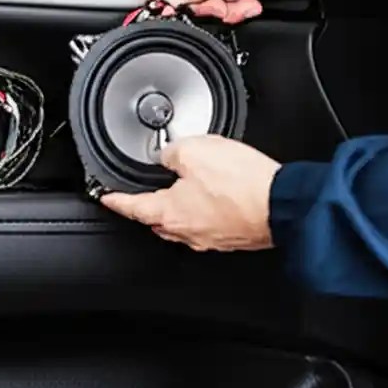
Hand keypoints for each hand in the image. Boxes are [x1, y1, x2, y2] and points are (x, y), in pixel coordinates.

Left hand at [100, 135, 281, 250]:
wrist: (282, 203)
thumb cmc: (243, 185)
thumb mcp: (195, 150)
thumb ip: (172, 151)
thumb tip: (167, 155)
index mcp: (169, 213)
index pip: (131, 207)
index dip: (115, 199)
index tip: (106, 197)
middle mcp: (187, 232)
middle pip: (156, 219)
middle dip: (148, 205)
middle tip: (146, 191)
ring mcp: (211, 238)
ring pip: (183, 224)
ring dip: (180, 207)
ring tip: (184, 189)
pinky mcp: (232, 237)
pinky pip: (209, 224)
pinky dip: (206, 211)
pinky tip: (216, 198)